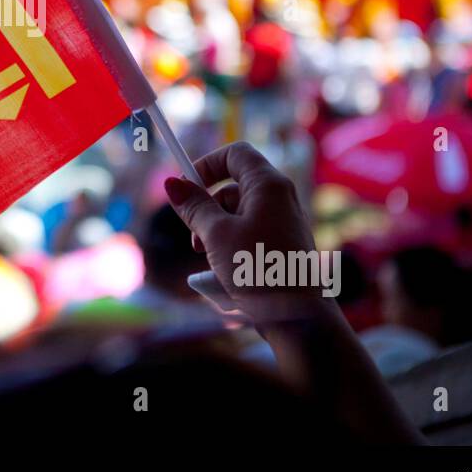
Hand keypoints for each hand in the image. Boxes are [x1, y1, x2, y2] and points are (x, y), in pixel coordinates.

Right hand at [164, 141, 331, 327]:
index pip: (234, 153)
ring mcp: (284, 222)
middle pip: (233, 186)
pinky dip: (233, 246)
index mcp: (268, 185)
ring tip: (211, 261)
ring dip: (216, 232)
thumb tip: (173, 183)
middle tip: (195, 238)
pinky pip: (250, 234)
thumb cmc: (259, 271)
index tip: (187, 189)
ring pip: (238, 214)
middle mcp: (280, 198)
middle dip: (207, 208)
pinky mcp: (283, 245)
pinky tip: (228, 273)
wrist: (298, 318)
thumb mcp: (216, 236)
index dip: (207, 164)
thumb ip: (194, 207)